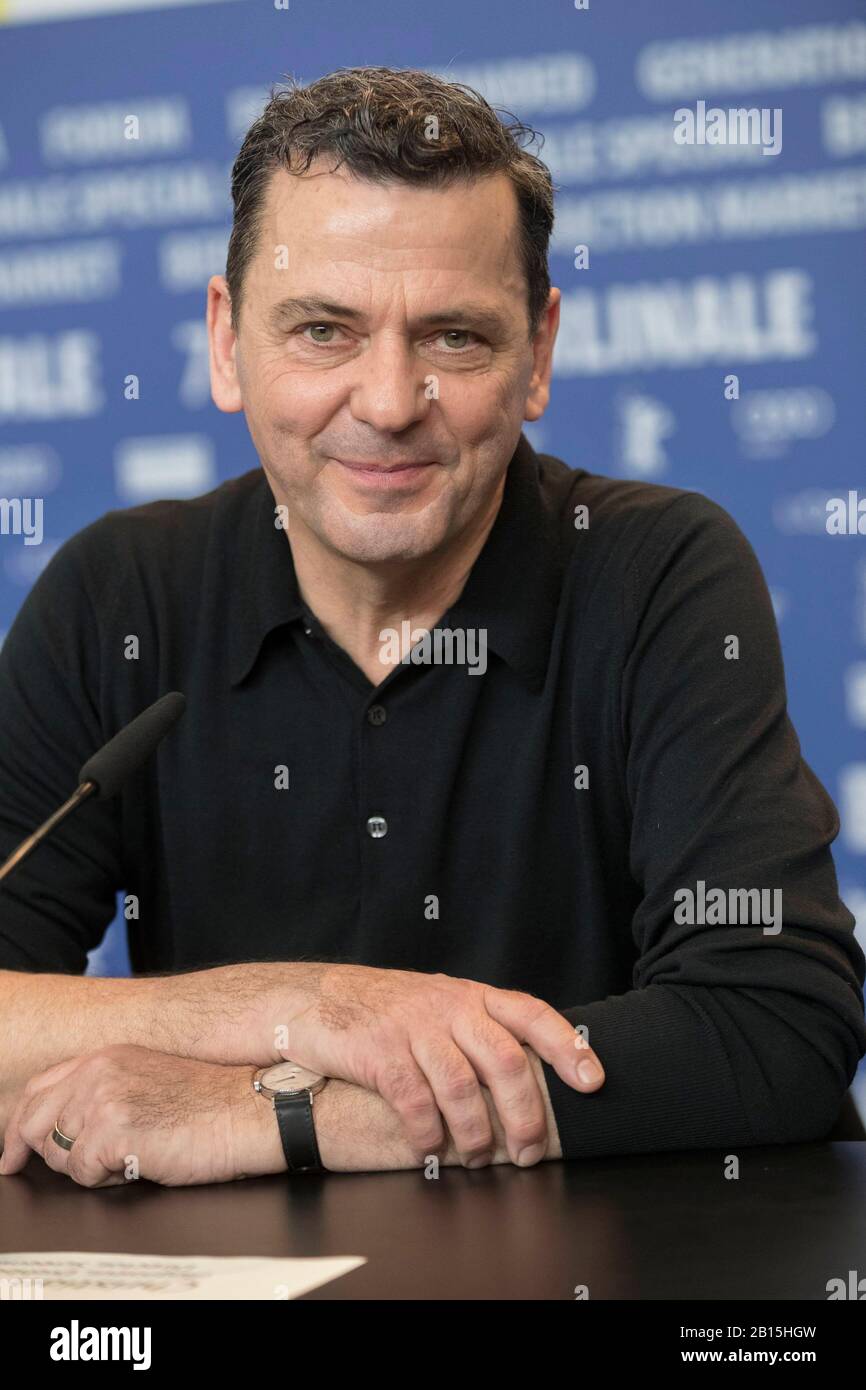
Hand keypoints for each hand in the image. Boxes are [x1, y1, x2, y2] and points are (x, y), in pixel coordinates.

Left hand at [0, 1044, 284, 1187]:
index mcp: (106, 1056)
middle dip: (46, 1153)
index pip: (39, 1089)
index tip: (12, 1153)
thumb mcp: (148, 1077)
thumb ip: (105, 1088)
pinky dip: (106, 1179)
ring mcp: (103, 1099)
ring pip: (57, 1153)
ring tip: (128, 1156)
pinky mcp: (114, 1131)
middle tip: (80, 1166)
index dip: (19, 1127)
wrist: (248, 1108)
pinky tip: (138, 1163)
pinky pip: (82, 1174)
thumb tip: (65, 1123)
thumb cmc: (210, 1101)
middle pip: (34, 1123)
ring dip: (86, 1166)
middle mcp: (98, 1071)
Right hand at [237, 964, 601, 1166]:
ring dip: (476, 1133)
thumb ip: (479, 1033)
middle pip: (504, 1060)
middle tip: (528, 1150)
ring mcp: (413, 1027)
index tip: (593, 1080)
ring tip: (478, 1158)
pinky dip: (427, 1134)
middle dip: (524, 1113)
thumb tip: (528, 1082)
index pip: (533, 1013)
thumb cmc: (388, 1011)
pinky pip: (414, 1100)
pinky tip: (430, 1150)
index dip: (567, 1046)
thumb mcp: (441, 1007)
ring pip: (462, 1085)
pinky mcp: (379, 1051)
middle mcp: (449, 1007)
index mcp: (473, 996)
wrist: (317, 998)